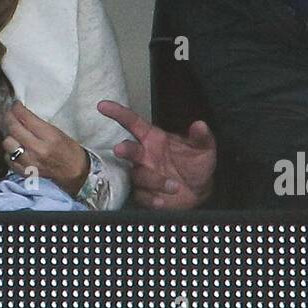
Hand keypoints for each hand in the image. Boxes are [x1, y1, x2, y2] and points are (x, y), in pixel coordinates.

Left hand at [2, 102, 89, 192]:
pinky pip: (8, 159)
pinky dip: (10, 152)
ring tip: (14, 133)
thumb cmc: (71, 152)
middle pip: (13, 128)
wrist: (76, 175)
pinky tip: (16, 148)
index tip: (16, 105)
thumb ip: (41, 124)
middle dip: (9, 117)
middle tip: (11, 114)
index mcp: (50, 137)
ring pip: (7, 143)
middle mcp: (37, 150)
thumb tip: (23, 114)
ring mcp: (30, 162)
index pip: (26, 118)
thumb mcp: (60, 133)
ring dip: (9, 135)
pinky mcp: (25, 172)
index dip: (17, 108)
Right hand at [100, 100, 215, 208]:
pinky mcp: (144, 194)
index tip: (103, 106)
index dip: (118, 113)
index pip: (133, 122)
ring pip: (137, 175)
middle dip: (124, 149)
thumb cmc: (196, 165)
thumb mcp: (204, 149)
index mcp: (154, 139)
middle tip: (120, 149)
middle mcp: (144, 155)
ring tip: (174, 186)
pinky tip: (162, 200)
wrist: (199, 191)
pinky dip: (151, 199)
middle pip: (128, 149)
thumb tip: (200, 125)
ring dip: (154, 180)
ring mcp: (143, 175)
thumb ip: (201, 137)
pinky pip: (141, 196)